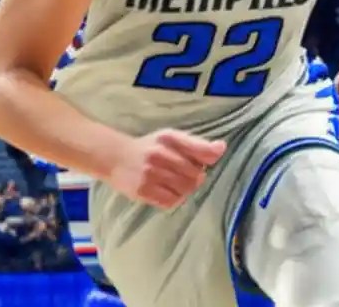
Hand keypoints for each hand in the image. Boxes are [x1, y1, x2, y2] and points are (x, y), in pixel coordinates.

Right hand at [107, 129, 225, 209]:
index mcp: (170, 138)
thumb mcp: (171, 138)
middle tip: (188, 175)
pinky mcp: (143, 191)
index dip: (209, 156)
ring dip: (186, 189)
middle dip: (196, 177)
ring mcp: (150, 174)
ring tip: (178, 183)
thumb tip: (222, 148)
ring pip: (185, 189)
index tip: (210, 160)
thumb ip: (197, 144)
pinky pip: (171, 201)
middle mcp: (160, 154)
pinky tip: (169, 192)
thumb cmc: (149, 148)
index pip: (199, 149)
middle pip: (196, 174)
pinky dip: (175, 199)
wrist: (116, 158)